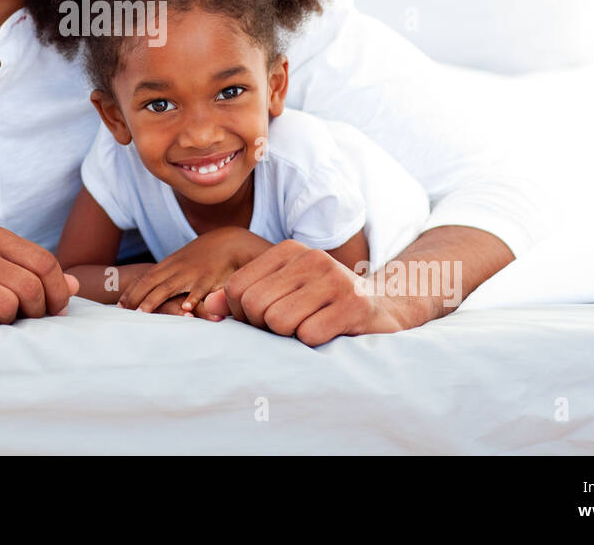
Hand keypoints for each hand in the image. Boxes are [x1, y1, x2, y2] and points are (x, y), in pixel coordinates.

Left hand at [118, 228, 272, 316]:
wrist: (230, 241)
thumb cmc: (206, 254)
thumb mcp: (184, 260)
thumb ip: (170, 272)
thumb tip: (154, 284)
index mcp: (171, 263)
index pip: (146, 277)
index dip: (132, 290)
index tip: (120, 303)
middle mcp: (177, 267)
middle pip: (151, 282)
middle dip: (135, 296)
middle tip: (122, 311)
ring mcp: (192, 272)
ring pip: (170, 286)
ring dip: (155, 299)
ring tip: (142, 312)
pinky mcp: (209, 278)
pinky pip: (199, 289)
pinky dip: (192, 298)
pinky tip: (185, 309)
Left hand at [199, 239, 406, 343]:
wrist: (385, 309)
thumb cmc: (323, 305)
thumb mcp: (283, 292)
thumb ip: (243, 297)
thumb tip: (207, 307)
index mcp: (289, 250)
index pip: (237, 287)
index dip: (243, 314)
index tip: (264, 320)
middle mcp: (311, 258)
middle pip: (255, 306)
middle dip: (264, 328)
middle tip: (289, 328)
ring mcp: (335, 279)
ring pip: (278, 321)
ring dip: (290, 336)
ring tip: (309, 328)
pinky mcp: (354, 305)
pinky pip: (308, 335)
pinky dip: (313, 343)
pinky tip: (329, 334)